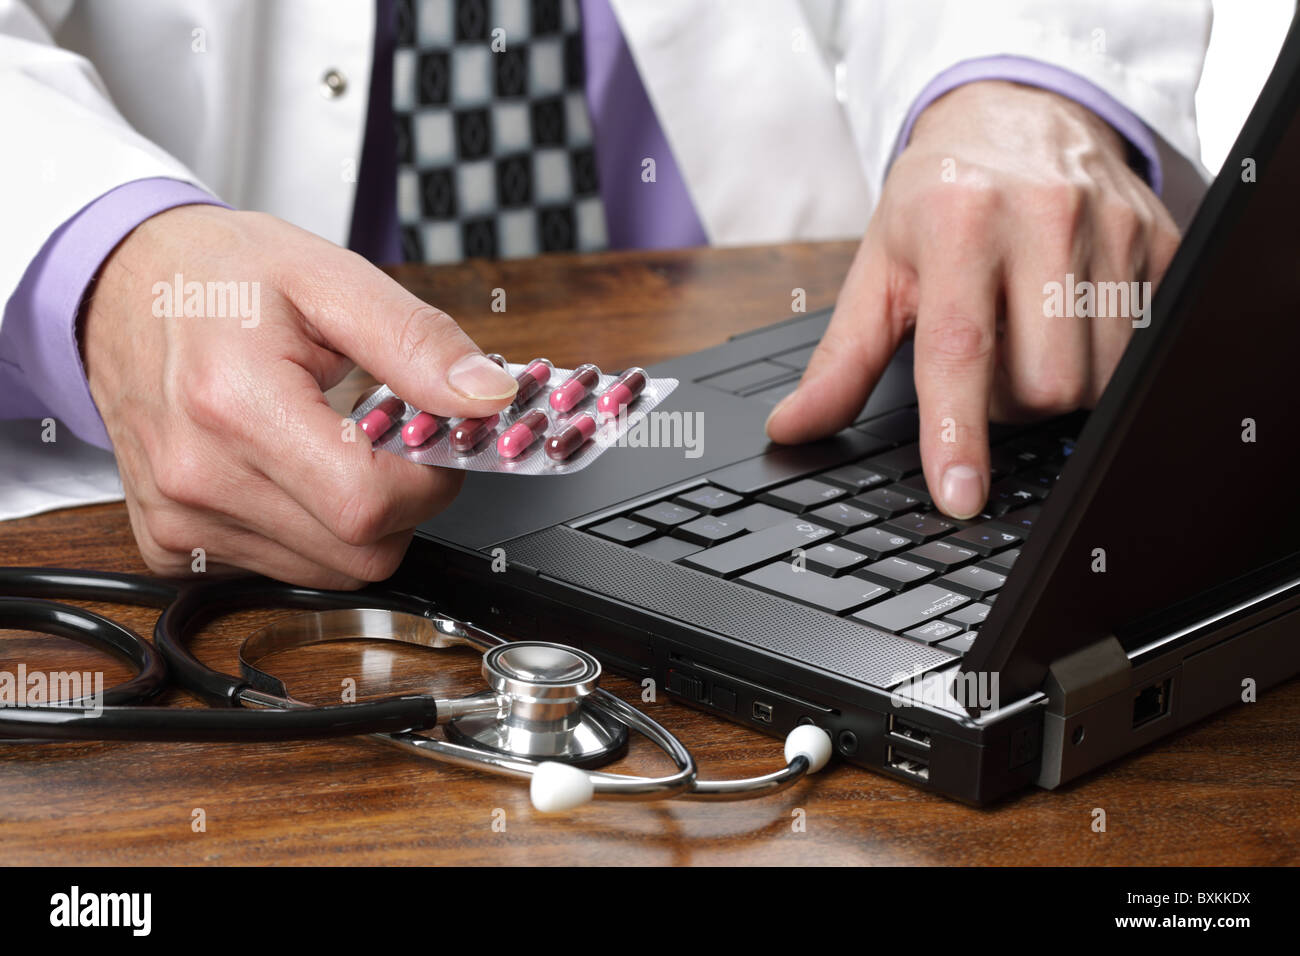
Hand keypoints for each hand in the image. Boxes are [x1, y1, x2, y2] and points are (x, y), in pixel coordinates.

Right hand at [84, 205, 518, 586]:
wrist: (120, 288)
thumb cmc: (217, 278)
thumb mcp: (329, 278)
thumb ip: (417, 341)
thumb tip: (487, 396)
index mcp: (235, 404)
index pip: (371, 501)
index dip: (430, 478)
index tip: (432, 438)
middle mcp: (197, 477)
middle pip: (360, 551)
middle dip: (404, 502)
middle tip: (387, 438)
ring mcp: (180, 521)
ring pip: (330, 571)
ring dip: (359, 520)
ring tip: (333, 445)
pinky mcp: (170, 545)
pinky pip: (282, 572)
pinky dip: (312, 533)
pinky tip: (293, 472)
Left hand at [765, 81, 1180, 517]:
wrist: (1015, 112)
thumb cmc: (939, 197)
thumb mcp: (879, 269)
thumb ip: (840, 359)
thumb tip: (794, 427)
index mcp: (960, 222)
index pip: (961, 351)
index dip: (959, 435)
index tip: (959, 495)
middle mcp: (1044, 217)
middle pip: (1045, 384)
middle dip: (1010, 405)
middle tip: (986, 365)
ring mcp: (1113, 226)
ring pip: (1101, 376)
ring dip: (1057, 385)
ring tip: (1025, 337)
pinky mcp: (1161, 239)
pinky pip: (1144, 343)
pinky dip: (1101, 355)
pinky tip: (1071, 317)